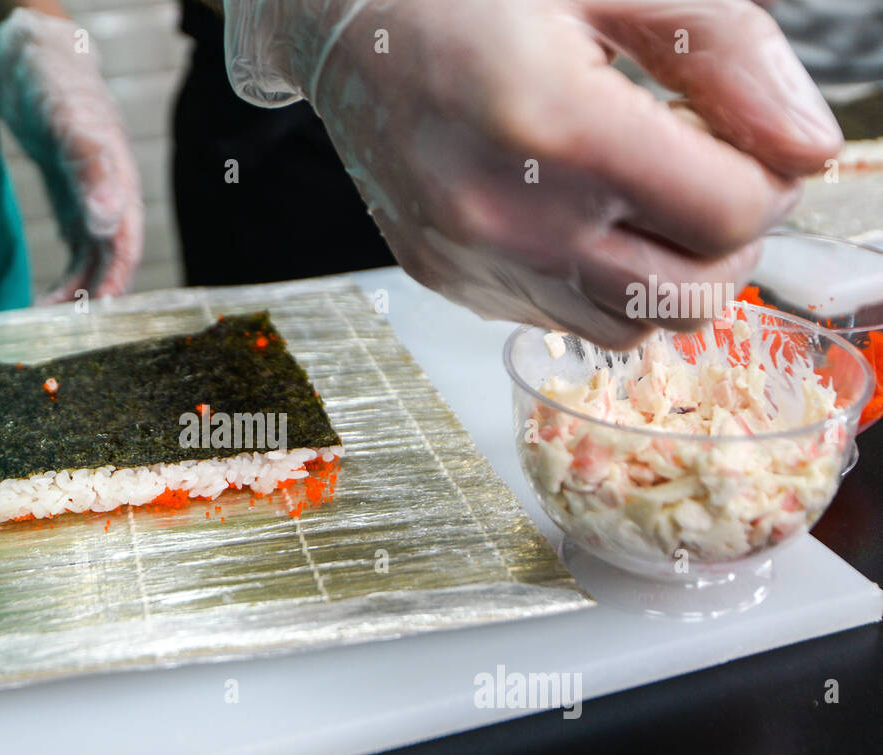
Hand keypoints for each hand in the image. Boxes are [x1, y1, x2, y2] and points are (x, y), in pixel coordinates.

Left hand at [0, 7, 143, 302]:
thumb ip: (90, 164)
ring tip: (42, 325)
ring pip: (94, 265)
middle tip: (56, 336)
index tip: (91, 318)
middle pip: (111, 264)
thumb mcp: (69, 116)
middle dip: (90, 303)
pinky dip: (63, 281)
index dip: (113, 284)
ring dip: (74, 298)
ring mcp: (95, 204)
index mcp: (119, 181)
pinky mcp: (76, 206)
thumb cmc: (54, 78)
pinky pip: (77, 255)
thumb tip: (109, 219)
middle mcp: (113, 198)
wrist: (35, 54)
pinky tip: (40, 303)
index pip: (125, 246)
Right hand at [224, 0, 842, 346]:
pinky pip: (557, 320)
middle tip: (707, 178)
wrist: (337, 19)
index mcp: (556, 125)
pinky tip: (571, 215)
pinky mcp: (448, 279)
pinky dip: (592, 284)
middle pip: (690, 297)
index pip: (730, 214)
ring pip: (629, 330)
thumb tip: (808, 146)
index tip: (748, 144)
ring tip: (640, 200)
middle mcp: (509, 216)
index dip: (768, 179)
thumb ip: (725, 53)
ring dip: (664, 274)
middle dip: (727, 241)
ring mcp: (473, 260)